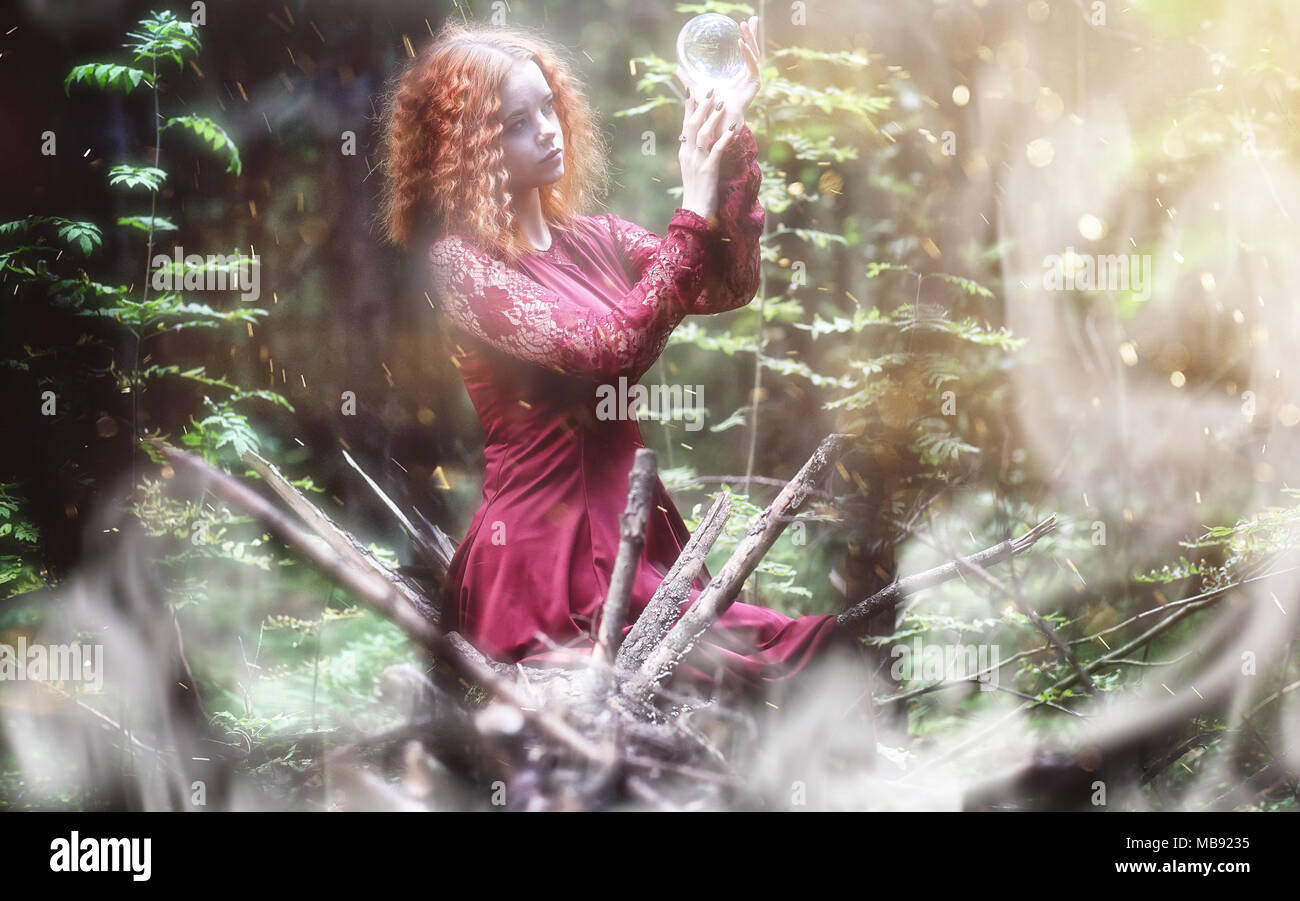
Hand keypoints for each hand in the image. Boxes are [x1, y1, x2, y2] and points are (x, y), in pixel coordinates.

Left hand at [675, 16, 760, 133]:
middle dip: (752, 33)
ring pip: (754, 54)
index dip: (746, 37)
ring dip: (749, 38)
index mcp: (740, 74)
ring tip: (743, 26)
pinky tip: (742, 43)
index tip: (744, 23)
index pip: (745, 52)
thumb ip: (689, 78)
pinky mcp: (754, 84)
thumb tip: (677, 68)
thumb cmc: (710, 108)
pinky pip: (752, 65)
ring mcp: (753, 79)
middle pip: (752, 49)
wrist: (717, 122)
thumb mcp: (698, 88)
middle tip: (751, 19)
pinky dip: (747, 54)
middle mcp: (748, 75)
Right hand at [677, 86, 734, 221]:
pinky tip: (734, 129)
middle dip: (702, 106)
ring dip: (713, 117)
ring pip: (703, 134)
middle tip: (710, 89)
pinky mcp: (708, 171)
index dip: (689, 107)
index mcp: (684, 153)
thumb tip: (704, 142)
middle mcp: (688, 154)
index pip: (685, 125)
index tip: (692, 90)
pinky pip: (716, 150)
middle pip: (692, 124)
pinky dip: (725, 138)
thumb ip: (696, 154)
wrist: (695, 213)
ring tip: (722, 103)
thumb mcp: (693, 170)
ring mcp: (697, 162)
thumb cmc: (697, 193)